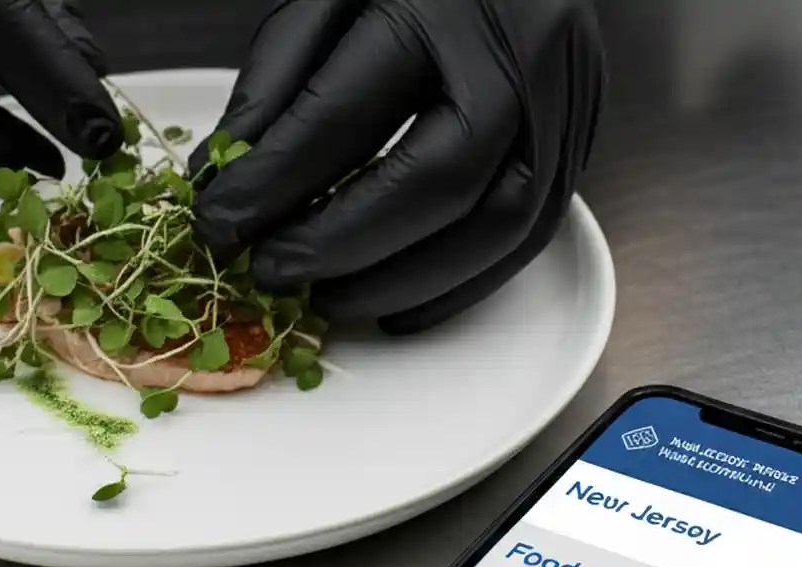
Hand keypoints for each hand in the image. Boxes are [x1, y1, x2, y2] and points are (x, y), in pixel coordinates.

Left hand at [189, 0, 604, 333]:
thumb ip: (280, 78)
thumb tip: (229, 181)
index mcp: (437, 5)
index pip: (343, 116)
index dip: (272, 186)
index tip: (220, 227)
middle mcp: (513, 58)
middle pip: (436, 183)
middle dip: (343, 245)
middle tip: (274, 274)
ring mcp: (562, 103)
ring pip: (499, 223)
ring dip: (406, 280)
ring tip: (333, 300)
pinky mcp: (581, 139)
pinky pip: (534, 233)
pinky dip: (464, 283)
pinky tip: (404, 302)